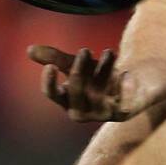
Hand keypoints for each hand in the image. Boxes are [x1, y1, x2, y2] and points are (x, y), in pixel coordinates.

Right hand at [27, 45, 165, 121]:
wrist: (136, 84)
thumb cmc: (101, 76)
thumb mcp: (79, 64)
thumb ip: (56, 58)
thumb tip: (29, 50)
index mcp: (68, 101)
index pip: (53, 95)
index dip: (49, 83)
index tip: (50, 67)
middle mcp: (83, 111)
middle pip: (75, 92)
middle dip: (79, 70)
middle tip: (85, 50)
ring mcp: (103, 114)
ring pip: (98, 93)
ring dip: (103, 70)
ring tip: (110, 52)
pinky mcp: (123, 113)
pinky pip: (121, 104)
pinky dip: (123, 88)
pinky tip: (125, 74)